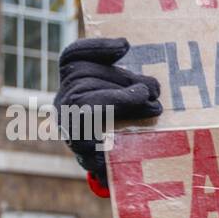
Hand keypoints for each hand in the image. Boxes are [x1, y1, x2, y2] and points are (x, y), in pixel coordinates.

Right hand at [56, 38, 162, 186]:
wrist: (122, 172)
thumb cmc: (128, 131)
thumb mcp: (130, 104)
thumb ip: (132, 86)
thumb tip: (149, 85)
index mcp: (74, 85)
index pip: (73, 57)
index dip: (97, 47)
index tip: (126, 45)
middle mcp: (65, 102)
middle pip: (83, 77)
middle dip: (122, 79)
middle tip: (153, 89)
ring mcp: (67, 125)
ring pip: (84, 100)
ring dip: (122, 99)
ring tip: (152, 105)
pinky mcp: (78, 150)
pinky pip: (87, 135)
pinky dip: (111, 130)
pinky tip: (135, 132)